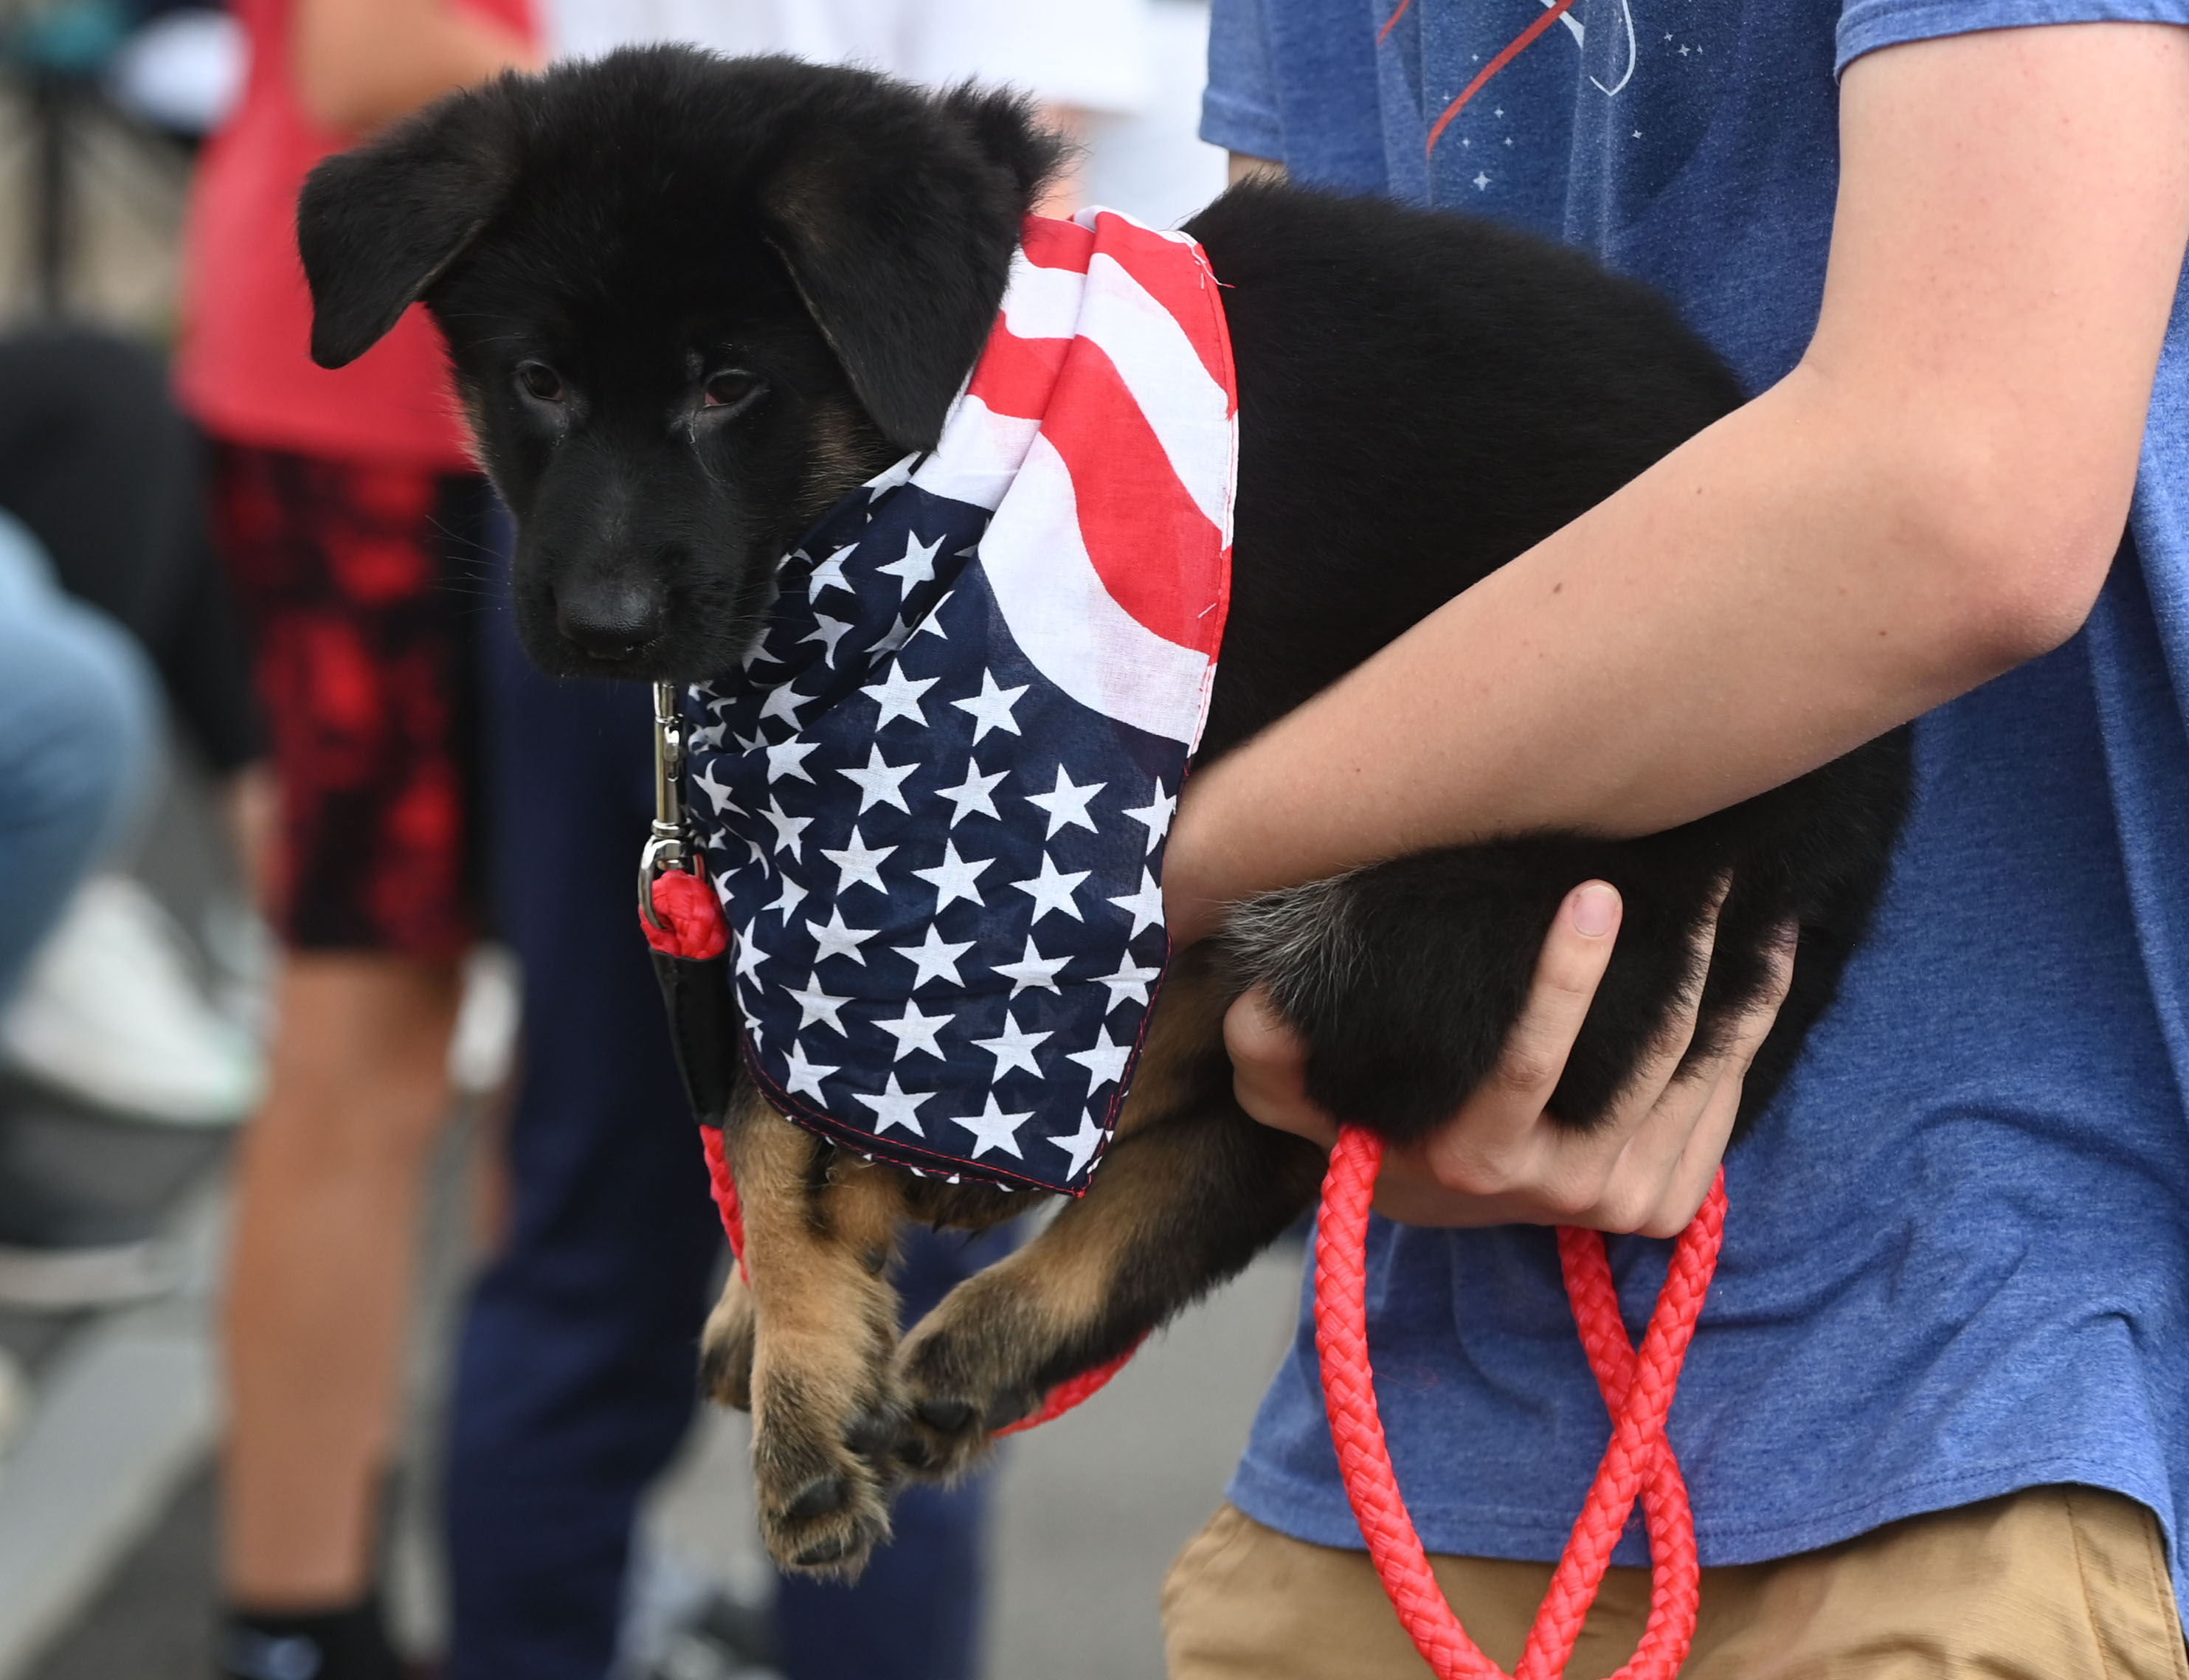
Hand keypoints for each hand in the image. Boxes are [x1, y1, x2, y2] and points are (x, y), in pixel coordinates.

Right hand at [1223, 881, 1796, 1237]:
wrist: (1438, 1197)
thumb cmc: (1373, 1121)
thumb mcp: (1297, 1096)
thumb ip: (1271, 1054)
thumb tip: (1261, 1009)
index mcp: (1474, 1159)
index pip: (1529, 1066)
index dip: (1564, 982)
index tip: (1593, 892)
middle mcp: (1558, 1189)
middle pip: (1642, 1061)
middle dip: (1679, 956)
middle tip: (1700, 865)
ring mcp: (1620, 1201)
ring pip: (1698, 1075)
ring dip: (1730, 978)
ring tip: (1741, 890)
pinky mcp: (1667, 1204)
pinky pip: (1726, 1103)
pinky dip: (1753, 1023)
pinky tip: (1768, 951)